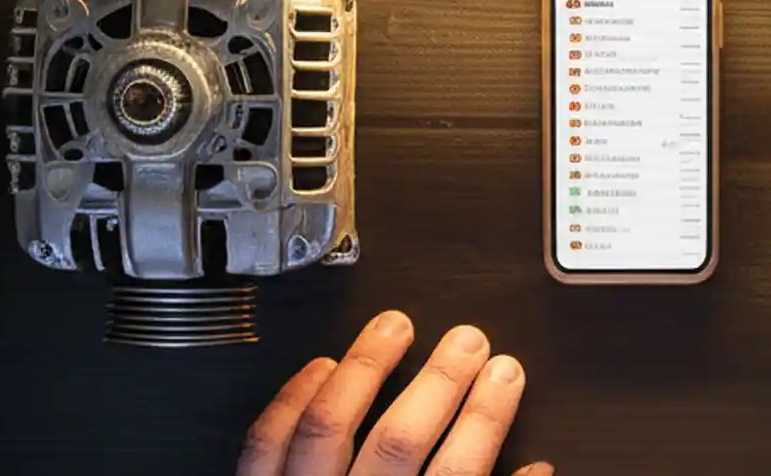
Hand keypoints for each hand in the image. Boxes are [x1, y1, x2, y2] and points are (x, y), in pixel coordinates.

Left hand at [237, 311, 550, 475]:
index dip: (486, 418)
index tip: (507, 377)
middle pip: (397, 441)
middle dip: (440, 381)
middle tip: (468, 341)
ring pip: (327, 427)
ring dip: (366, 368)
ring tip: (396, 326)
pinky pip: (264, 444)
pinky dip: (291, 399)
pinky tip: (320, 366)